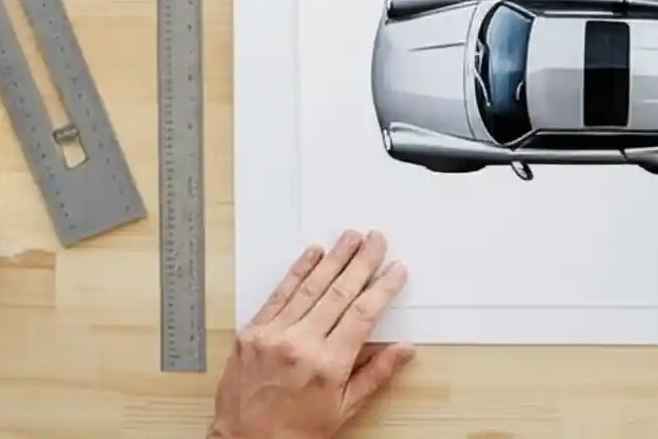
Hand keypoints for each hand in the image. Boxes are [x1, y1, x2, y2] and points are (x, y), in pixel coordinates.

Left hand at [210, 231, 414, 438]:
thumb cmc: (296, 432)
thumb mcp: (344, 410)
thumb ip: (376, 374)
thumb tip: (405, 349)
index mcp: (327, 366)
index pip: (362, 315)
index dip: (382, 289)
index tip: (396, 271)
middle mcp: (300, 345)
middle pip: (339, 293)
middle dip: (361, 262)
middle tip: (376, 240)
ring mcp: (273, 335)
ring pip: (310, 288)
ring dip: (333, 259)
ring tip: (350, 238)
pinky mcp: (252, 332)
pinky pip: (279, 295)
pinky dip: (297, 272)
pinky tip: (312, 254)